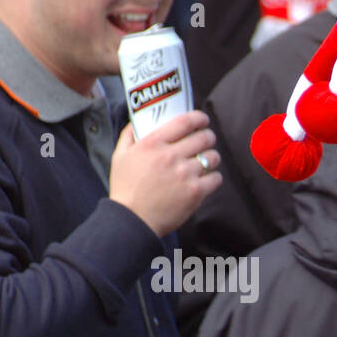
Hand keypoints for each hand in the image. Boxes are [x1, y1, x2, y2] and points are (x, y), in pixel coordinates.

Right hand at [108, 110, 221, 237]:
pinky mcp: (195, 192)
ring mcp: (185, 174)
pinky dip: (214, 177)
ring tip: (207, 161)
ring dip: (212, 158)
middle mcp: (171, 156)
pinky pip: (216, 178)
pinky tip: (207, 179)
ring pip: (213, 157)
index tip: (202, 119)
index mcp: (153, 143)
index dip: (199, 118)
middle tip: (207, 140)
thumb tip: (137, 121)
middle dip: (208, 137)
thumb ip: (129, 135)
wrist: (133, 219)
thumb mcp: (119, 156)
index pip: (185, 121)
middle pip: (204, 137)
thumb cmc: (126, 188)